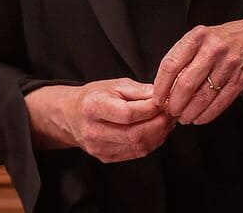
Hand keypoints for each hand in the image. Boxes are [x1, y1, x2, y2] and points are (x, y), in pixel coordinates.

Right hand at [24, 78, 174, 162]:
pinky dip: (152, 142)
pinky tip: (156, 131)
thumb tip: (163, 96)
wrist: (71, 115)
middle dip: (160, 124)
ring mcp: (99, 148)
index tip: (165, 101)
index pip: (128, 113)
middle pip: (135, 134)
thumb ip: (139, 91)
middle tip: (171, 113)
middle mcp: (93, 130)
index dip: (151, 109)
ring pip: (139, 146)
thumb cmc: (94, 96)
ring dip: (159, 134)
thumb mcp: (114, 85)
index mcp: (93, 107)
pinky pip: (136, 153)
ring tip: (166, 121)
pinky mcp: (106, 157)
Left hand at [153, 5, 242, 125]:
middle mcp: (212, 49)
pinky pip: (221, 101)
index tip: (157, 98)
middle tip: (171, 112)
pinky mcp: (241, 78)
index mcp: (197, 37)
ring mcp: (228, 64)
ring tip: (184, 118)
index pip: (171, 64)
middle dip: (175, 103)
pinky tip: (200, 118)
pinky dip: (208, 114)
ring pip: (203, 96)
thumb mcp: (200, 37)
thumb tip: (166, 86)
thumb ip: (183, 56)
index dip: (161, 85)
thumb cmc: (223, 37)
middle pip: (186, 84)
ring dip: (190, 112)